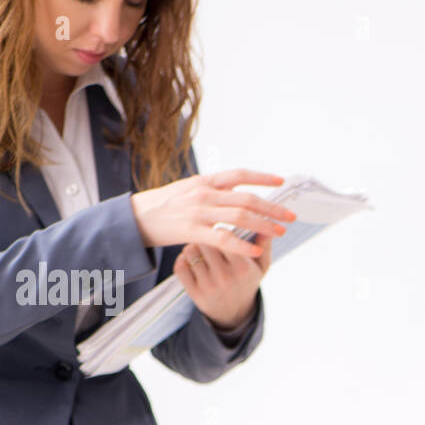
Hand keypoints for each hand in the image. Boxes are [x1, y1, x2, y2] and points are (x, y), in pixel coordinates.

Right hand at [130, 169, 296, 257]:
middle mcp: (204, 193)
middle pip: (247, 198)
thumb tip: (233, 188)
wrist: (134, 217)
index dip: (262, 177)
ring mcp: (198, 211)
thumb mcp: (188, 189)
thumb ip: (211, 190)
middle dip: (272, 207)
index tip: (281, 181)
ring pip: (239, 217)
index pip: (239, 174)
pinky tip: (255, 250)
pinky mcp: (191, 230)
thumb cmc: (163, 205)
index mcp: (205, 181)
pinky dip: (241, 245)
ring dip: (264, 225)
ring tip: (280, 232)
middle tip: (291, 216)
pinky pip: (222, 238)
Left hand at [175, 233, 271, 329]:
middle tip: (209, 241)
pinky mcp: (194, 293)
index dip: (220, 230)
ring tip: (201, 251)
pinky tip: (191, 261)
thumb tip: (267, 220)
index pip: (224, 236)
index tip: (221, 232)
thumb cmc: (247, 281)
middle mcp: (225, 277)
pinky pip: (180, 267)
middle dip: (205, 237)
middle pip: (205, 241)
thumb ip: (264, 243)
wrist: (234, 313)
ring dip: (193, 247)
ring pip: (190, 251)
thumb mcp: (261, 265)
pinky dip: (183, 260)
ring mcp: (208, 286)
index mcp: (243, 267)